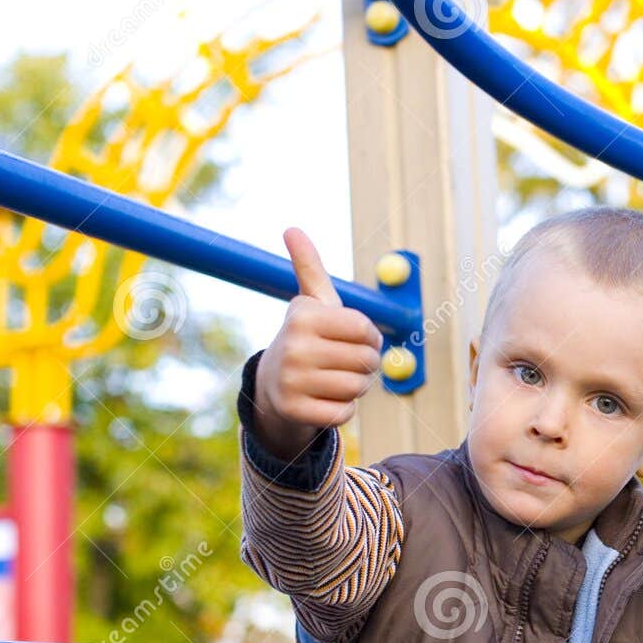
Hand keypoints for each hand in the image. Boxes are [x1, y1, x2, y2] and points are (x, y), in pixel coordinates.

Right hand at [253, 227, 383, 459]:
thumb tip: (292, 229)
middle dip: (366, 363)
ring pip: (358, 388)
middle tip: (345, 362)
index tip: (354, 337)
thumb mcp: (310, 302)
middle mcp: (294, 348)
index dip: (370, 336)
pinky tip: (325, 399)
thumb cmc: (306, 337)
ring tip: (336, 379)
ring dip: (357, 387)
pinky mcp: (296, 411)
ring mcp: (292, 382)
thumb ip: (309, 266)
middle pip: (366, 361)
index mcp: (303, 317)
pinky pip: (345, 414)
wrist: (272, 383)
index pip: (367, 330)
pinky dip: (343, 409)